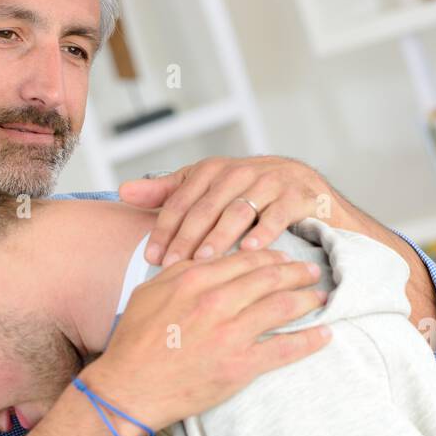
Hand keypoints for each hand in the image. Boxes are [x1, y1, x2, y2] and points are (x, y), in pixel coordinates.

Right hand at [81, 248, 330, 432]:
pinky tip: (325, 335)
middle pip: (270, 277)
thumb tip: (206, 257)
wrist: (127, 390)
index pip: (245, 259)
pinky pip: (284, 349)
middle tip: (312, 272)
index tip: (283, 259)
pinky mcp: (240, 366)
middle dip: (297, 272)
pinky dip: (309, 341)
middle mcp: (217, 302)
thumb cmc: (133, 344)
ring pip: (283, 307)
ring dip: (308, 299)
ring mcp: (231, 334)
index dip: (270, 257)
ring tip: (321, 298)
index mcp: (194, 279)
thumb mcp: (148, 294)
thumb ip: (179, 271)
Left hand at [119, 154, 346, 266]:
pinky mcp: (300, 194)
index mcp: (214, 170)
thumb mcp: (208, 192)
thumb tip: (124, 190)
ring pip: (239, 209)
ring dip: (220, 236)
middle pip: (207, 206)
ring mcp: (272, 180)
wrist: (311, 196)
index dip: (165, 227)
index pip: (182, 199)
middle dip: (187, 237)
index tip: (152, 257)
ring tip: (205, 260)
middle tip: (173, 266)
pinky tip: (251, 250)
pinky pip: (279, 213)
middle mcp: (241, 170)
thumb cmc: (252, 200)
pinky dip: (265, 231)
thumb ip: (168, 192)